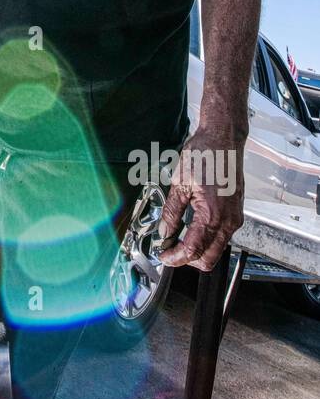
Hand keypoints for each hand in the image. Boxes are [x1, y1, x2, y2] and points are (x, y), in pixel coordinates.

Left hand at [157, 130, 244, 271]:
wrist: (223, 138)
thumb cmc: (205, 154)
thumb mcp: (180, 182)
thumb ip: (171, 212)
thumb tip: (163, 232)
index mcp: (213, 214)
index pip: (193, 250)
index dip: (175, 258)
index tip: (162, 256)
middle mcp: (228, 220)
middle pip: (209, 259)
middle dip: (187, 260)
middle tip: (169, 251)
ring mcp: (235, 218)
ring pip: (216, 249)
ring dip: (197, 250)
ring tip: (176, 239)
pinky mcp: (236, 213)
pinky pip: (222, 236)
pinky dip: (206, 239)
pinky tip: (190, 228)